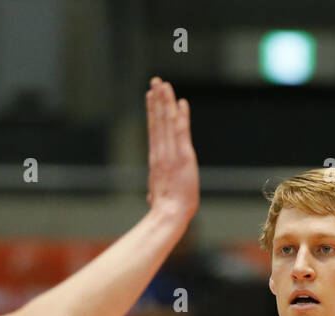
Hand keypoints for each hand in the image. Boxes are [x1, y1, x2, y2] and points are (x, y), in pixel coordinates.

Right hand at [145, 76, 198, 219]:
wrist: (168, 215)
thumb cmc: (165, 211)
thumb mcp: (157, 197)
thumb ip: (155, 191)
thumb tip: (151, 197)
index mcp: (156, 160)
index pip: (154, 130)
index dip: (153, 112)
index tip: (151, 97)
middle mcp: (161, 152)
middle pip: (158, 120)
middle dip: (157, 99)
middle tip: (155, 81)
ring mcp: (171, 152)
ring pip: (167, 121)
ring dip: (166, 101)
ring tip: (163, 84)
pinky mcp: (183, 155)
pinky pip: (181, 130)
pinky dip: (181, 116)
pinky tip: (181, 102)